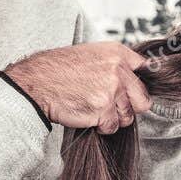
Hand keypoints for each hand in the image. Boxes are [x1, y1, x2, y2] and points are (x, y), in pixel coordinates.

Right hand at [3, 42, 150, 132]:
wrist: (35, 83)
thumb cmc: (57, 70)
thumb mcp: (90, 55)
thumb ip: (114, 65)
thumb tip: (133, 80)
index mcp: (117, 53)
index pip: (145, 71)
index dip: (136, 86)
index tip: (131, 91)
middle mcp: (118, 69)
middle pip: (142, 100)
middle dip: (128, 107)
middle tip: (111, 106)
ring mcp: (112, 89)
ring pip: (127, 116)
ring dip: (112, 118)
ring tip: (93, 108)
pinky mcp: (103, 109)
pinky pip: (112, 126)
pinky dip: (101, 127)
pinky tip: (87, 115)